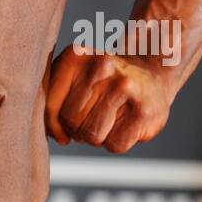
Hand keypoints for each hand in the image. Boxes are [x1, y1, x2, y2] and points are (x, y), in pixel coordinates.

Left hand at [43, 46, 172, 152]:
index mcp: (76, 56)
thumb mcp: (72, 75)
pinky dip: (115, 143)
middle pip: (71, 121)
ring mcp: (125, 87)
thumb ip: (52, 100)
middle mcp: (101, 67)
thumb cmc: (102, 80)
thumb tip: (56, 136)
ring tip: (105, 120)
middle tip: (89, 120)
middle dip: (76, 129)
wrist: (150, 72)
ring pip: (92, 136)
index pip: (51, 104)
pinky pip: (115, 145)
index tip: (61, 128)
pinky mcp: (144, 110)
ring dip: (96, 138)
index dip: (52, 124)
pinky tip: (123, 124)